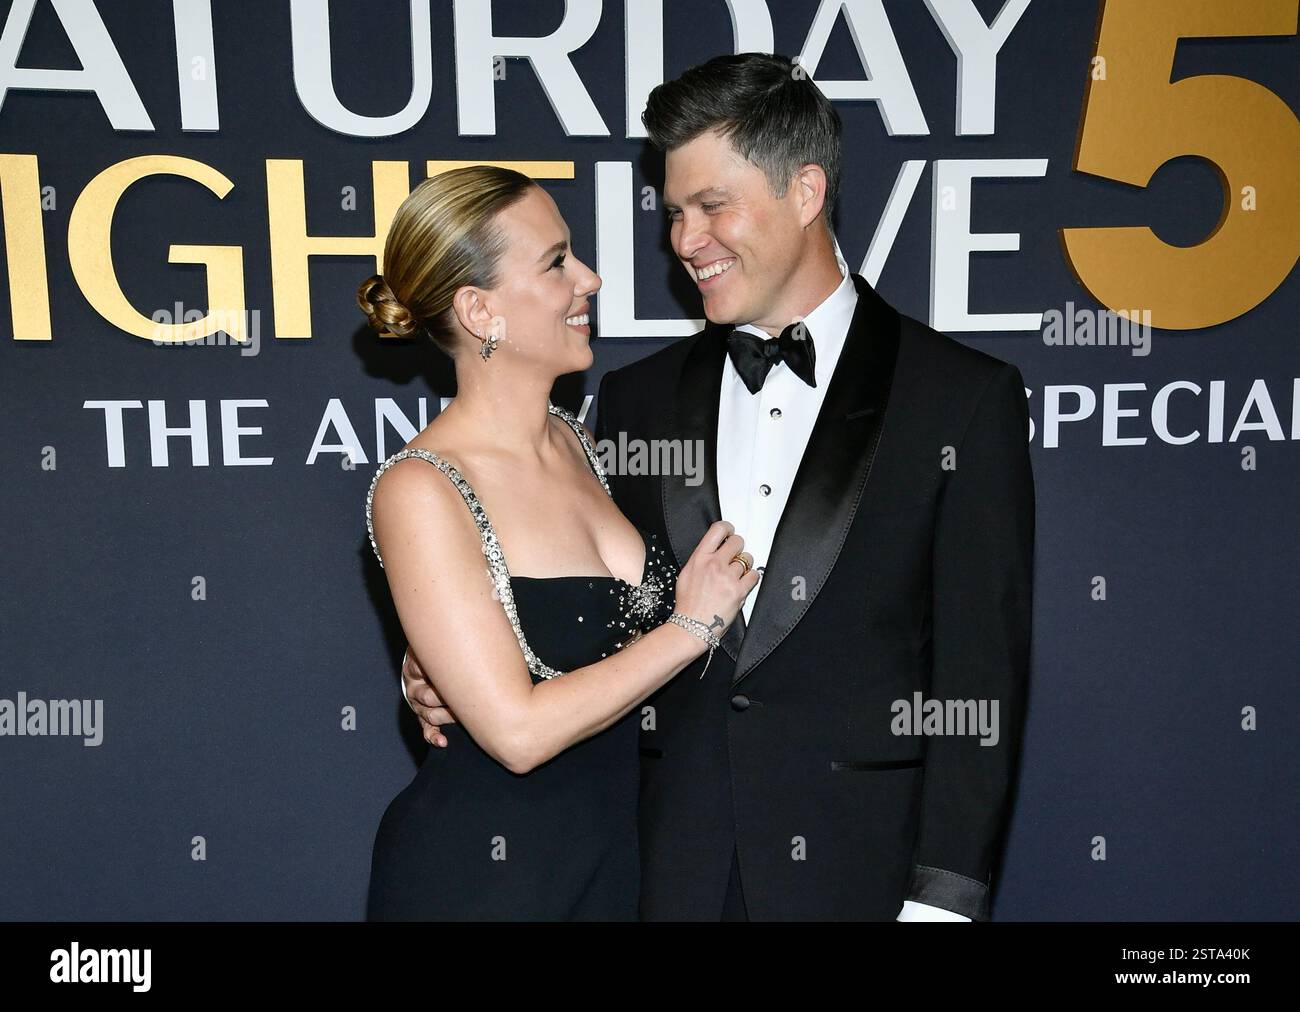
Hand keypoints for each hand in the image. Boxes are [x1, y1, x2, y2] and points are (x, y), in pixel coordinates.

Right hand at [401, 646, 457, 746]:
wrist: (430, 658)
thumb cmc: (442, 650)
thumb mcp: (439, 645)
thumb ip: (447, 647)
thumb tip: (469, 637)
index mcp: (415, 666)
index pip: (424, 673)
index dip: (442, 679)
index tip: (457, 681)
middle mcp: (414, 685)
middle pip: (427, 697)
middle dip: (447, 699)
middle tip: (465, 696)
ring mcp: (417, 702)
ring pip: (429, 714)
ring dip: (447, 716)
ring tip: (462, 713)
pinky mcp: (423, 715)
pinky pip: (426, 729)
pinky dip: (433, 736)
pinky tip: (442, 741)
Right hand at [673, 521, 761, 637]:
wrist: (692, 626)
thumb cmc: (688, 603)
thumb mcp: (687, 573)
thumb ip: (702, 558)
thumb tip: (716, 549)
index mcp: (699, 557)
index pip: (718, 530)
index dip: (728, 529)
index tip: (730, 533)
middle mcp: (714, 564)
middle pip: (737, 542)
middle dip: (738, 548)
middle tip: (734, 557)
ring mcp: (727, 577)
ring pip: (747, 559)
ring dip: (744, 566)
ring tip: (735, 576)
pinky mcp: (739, 591)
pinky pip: (755, 575)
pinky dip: (751, 578)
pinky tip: (742, 584)